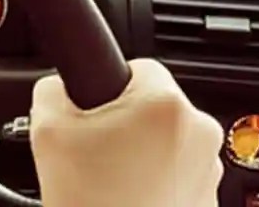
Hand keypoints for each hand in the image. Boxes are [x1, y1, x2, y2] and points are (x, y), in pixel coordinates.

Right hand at [30, 58, 222, 206]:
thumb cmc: (92, 202)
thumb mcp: (47, 130)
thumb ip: (52, 89)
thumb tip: (62, 87)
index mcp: (164, 104)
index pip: (136, 66)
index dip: (106, 88)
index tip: (92, 115)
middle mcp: (199, 132)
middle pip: (153, 107)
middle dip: (124, 124)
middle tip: (94, 153)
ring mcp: (210, 170)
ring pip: (166, 143)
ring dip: (141, 155)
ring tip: (110, 184)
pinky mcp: (211, 201)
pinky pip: (178, 176)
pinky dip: (155, 184)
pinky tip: (127, 201)